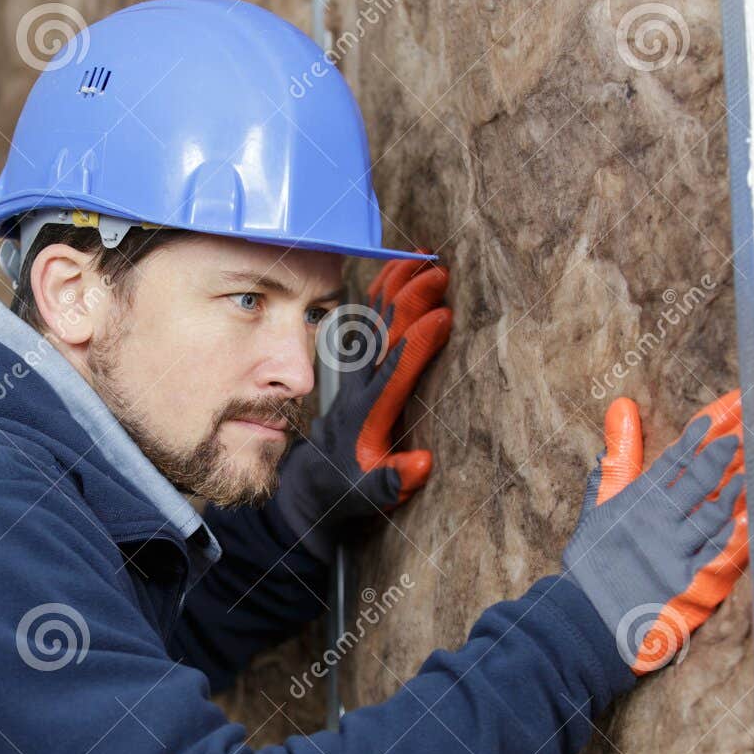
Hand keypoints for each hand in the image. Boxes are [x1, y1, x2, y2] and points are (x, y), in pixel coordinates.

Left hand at [273, 254, 452, 561]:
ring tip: (420, 257)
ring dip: (395, 289)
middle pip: (384, 338)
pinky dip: (382, 297)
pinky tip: (397, 273)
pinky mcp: (356, 374)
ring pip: (374, 324)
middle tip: (438, 273)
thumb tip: (422, 464)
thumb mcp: (367, 496)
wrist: (310, 489)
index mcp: (368, 415)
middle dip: (410, 303)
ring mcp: (355, 378)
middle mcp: (359, 389)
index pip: (394, 373)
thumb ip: (390, 482)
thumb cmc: (345, 494)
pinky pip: (368, 327)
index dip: (417, 345)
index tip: (442, 316)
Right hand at [562, 390, 748, 673]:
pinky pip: (719, 552)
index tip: (711, 423)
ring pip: (714, 514)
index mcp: (634, 505)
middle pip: (698, 482)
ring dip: (734, 492)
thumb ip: (613, 469)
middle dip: (720, 457)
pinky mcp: (690, 580)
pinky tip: (745, 519)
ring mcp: (676, 552)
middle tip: (739, 437)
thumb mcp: (595, 512)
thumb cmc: (589, 565)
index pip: (670, 463)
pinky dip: (734, 534)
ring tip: (747, 474)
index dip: (694, 440)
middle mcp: (658, 524)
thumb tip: (613, 430)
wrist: (587, 617)